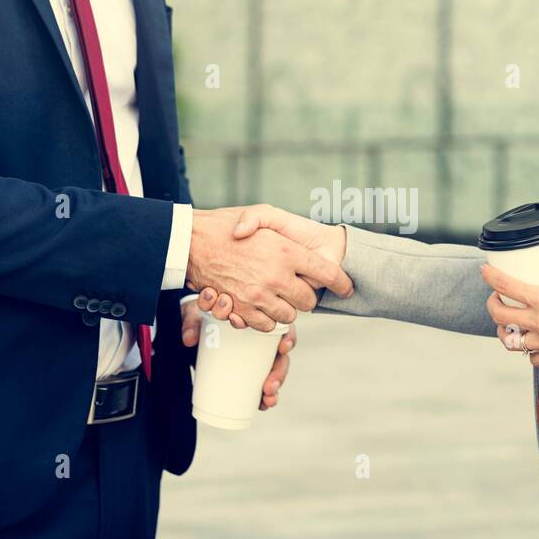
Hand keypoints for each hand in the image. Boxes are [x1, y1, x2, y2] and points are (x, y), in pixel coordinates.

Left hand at [182, 290, 294, 409]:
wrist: (194, 327)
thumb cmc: (202, 315)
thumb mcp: (196, 314)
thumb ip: (191, 323)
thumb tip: (189, 339)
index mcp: (258, 321)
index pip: (282, 327)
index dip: (288, 338)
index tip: (283, 348)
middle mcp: (262, 339)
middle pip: (280, 356)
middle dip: (279, 373)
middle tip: (269, 386)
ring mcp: (257, 357)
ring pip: (274, 372)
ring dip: (275, 388)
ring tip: (267, 399)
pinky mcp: (248, 371)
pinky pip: (262, 384)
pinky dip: (265, 396)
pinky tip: (265, 405)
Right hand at [186, 206, 351, 331]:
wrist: (192, 241)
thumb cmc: (227, 224)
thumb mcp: (263, 214)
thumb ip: (292, 233)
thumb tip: (301, 254)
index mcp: (287, 252)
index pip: (329, 274)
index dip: (341, 283)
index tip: (347, 287)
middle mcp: (277, 276)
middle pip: (309, 301)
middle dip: (307, 295)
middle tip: (298, 287)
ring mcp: (259, 295)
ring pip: (289, 315)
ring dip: (286, 307)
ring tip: (277, 294)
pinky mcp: (243, 309)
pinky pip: (266, 324)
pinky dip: (266, 318)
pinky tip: (262, 304)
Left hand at [481, 253, 538, 367]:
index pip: (507, 286)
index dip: (491, 276)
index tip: (485, 271)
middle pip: (500, 315)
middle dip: (492, 305)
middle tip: (496, 298)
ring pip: (511, 341)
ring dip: (505, 331)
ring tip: (507, 325)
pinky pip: (533, 358)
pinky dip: (529, 352)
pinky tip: (532, 345)